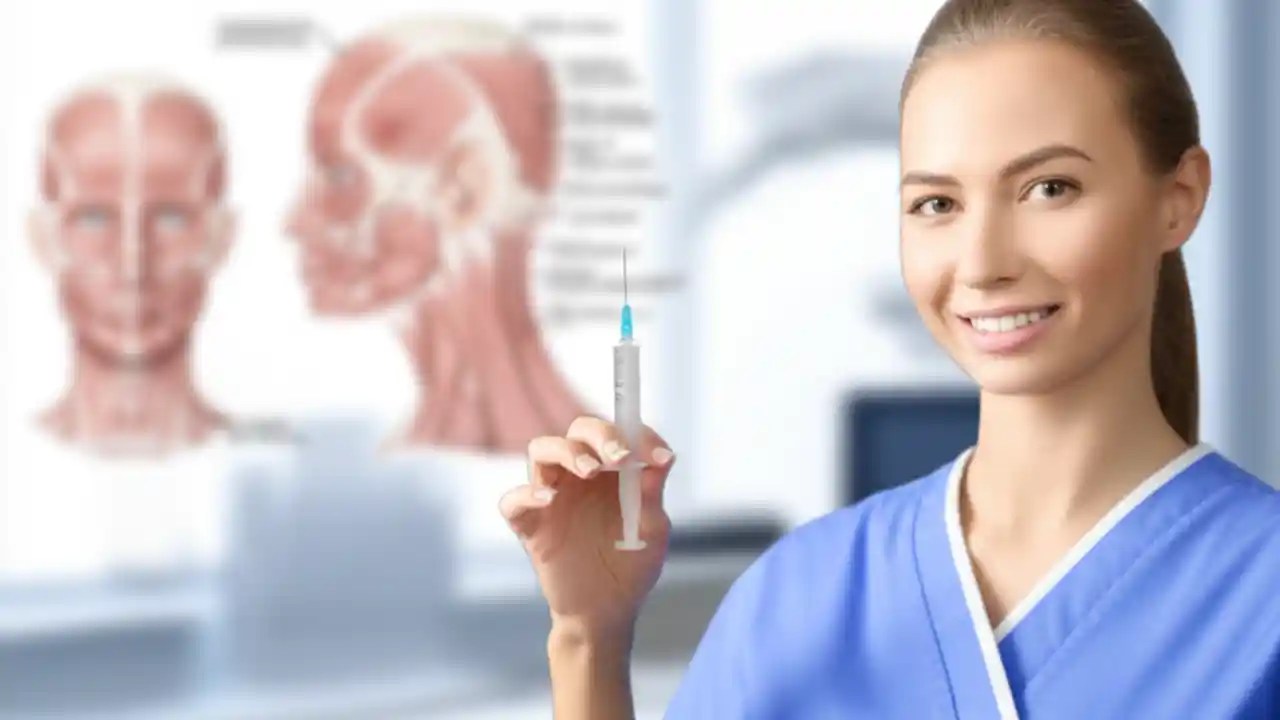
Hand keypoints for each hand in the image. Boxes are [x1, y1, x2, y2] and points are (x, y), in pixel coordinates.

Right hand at [499, 415, 675, 637]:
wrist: (608, 611)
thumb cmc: (632, 566)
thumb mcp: (652, 529)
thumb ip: (652, 492)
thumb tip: (665, 457)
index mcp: (611, 470)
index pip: (616, 433)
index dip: (635, 433)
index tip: (657, 456)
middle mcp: (579, 475)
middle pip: (577, 430)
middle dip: (599, 434)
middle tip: (619, 456)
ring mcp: (552, 496)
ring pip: (541, 450)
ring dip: (565, 451)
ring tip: (589, 469)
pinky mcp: (530, 525)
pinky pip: (513, 501)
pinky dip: (526, 494)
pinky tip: (548, 499)